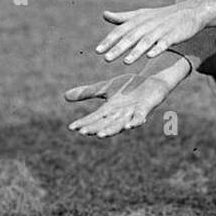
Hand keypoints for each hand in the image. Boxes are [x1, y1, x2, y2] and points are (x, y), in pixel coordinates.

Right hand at [64, 64, 183, 137]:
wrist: (151, 80)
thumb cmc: (129, 87)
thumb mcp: (105, 88)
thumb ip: (87, 93)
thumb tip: (64, 96)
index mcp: (109, 110)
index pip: (94, 118)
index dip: (84, 123)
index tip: (71, 127)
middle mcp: (120, 114)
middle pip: (105, 123)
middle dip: (94, 128)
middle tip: (83, 132)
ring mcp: (132, 113)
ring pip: (120, 124)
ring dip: (111, 130)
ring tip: (100, 135)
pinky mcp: (145, 109)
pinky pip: (139, 118)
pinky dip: (134, 122)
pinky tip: (128, 126)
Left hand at [96, 4, 204, 64]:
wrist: (190, 11)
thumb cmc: (163, 16)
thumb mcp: (142, 14)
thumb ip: (123, 17)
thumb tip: (104, 14)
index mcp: (139, 19)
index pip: (121, 30)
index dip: (109, 40)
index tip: (97, 51)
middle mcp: (148, 24)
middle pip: (131, 36)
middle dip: (119, 48)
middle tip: (106, 59)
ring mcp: (162, 29)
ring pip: (147, 41)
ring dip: (136, 51)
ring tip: (126, 62)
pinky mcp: (174, 35)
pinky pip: (165, 42)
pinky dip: (158, 48)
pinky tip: (150, 56)